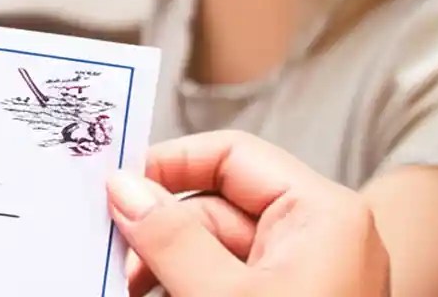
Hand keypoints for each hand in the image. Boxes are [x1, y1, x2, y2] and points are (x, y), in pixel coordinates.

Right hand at [107, 130, 389, 296]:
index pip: (233, 155)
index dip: (170, 164)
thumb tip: (123, 186)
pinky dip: (185, 288)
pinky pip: (223, 281)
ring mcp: (304, 277)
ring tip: (130, 290)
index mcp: (321, 214)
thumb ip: (168, 236)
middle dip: (160, 231)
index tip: (117, 188)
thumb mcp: (219, 295)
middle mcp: (317, 237)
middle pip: (215, 204)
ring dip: (164, 266)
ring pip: (213, 247)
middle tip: (117, 260)